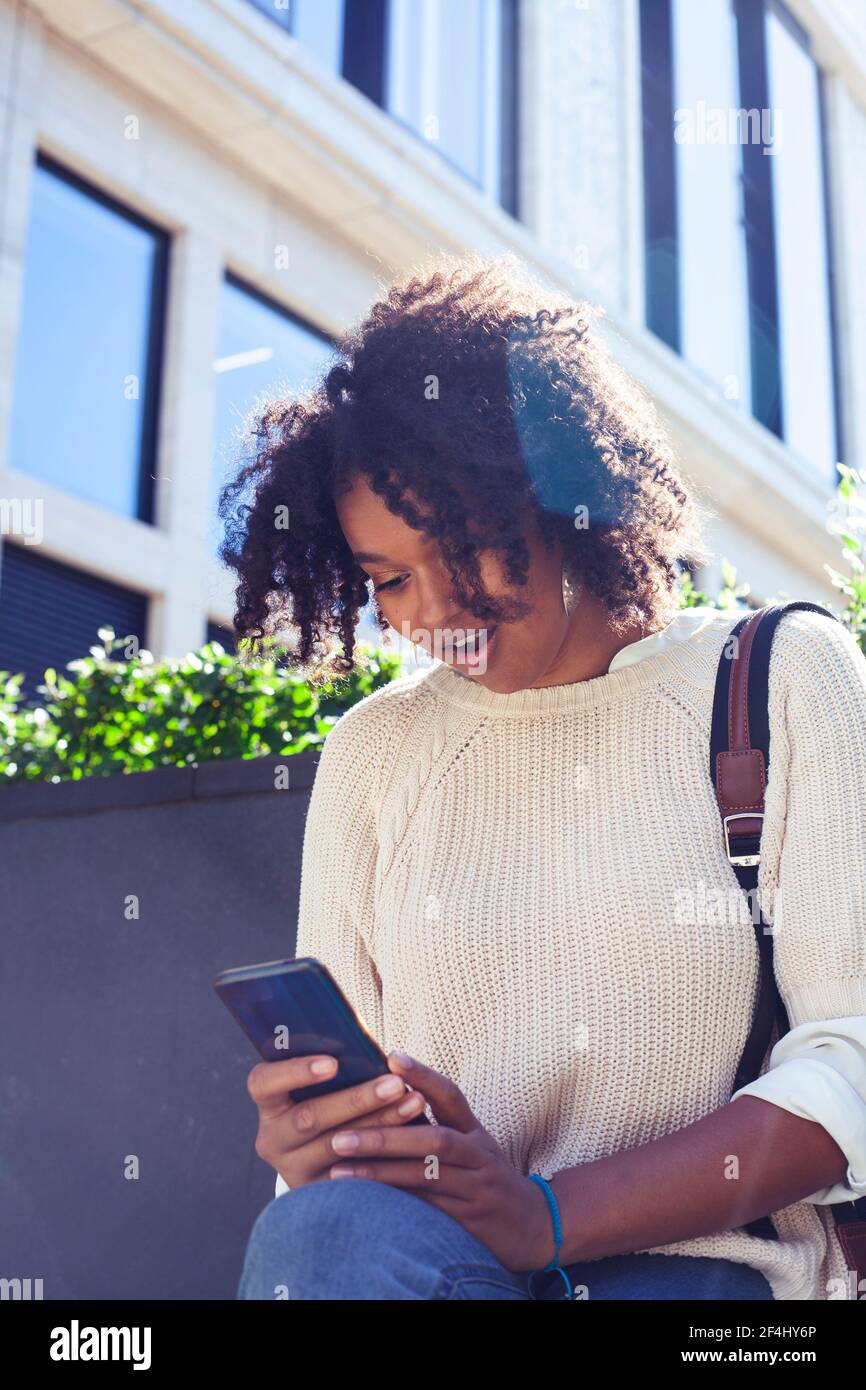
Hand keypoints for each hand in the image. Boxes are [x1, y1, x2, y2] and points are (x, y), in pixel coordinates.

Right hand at [248, 1054, 428, 1189]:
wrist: (329, 1164)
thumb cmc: (332, 1102)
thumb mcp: (321, 1088)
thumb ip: (335, 1068)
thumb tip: (372, 1042)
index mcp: (269, 1106)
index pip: (262, 1083)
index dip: (295, 1072)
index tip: (333, 1063)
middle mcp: (274, 1141)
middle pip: (309, 1118)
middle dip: (357, 1099)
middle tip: (395, 1084)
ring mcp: (295, 1171)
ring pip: (337, 1147)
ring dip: (380, 1124)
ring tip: (414, 1103)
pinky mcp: (321, 1196)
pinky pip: (354, 1176)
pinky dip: (386, 1155)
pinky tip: (413, 1140)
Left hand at [324, 1052, 554, 1273]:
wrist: (535, 1227)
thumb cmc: (488, 1179)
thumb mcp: (473, 1147)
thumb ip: (437, 1126)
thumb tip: (387, 1097)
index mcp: (476, 1132)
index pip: (451, 1096)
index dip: (423, 1075)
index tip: (391, 1057)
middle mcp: (480, 1156)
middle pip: (433, 1139)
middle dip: (384, 1136)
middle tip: (340, 1134)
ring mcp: (478, 1190)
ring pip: (426, 1177)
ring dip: (380, 1174)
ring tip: (339, 1170)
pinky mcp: (473, 1223)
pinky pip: (428, 1213)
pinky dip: (395, 1206)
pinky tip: (364, 1204)